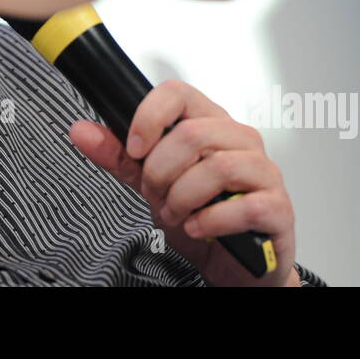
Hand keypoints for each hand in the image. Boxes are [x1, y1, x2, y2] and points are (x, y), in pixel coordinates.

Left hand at [69, 79, 297, 286]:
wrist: (236, 265)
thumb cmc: (201, 218)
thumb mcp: (153, 186)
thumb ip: (121, 158)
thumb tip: (82, 131)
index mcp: (211, 124)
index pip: (179, 93)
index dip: (149, 117)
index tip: (135, 149)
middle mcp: (240, 140)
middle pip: (193, 133)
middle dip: (161, 171)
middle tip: (156, 195)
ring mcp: (264, 172)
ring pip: (218, 167)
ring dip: (184, 197)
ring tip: (176, 214)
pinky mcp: (277, 207)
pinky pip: (245, 205)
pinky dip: (210, 221)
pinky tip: (198, 228)